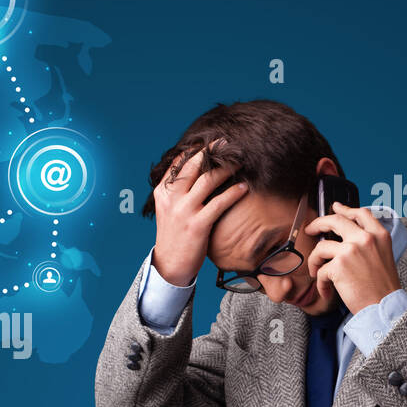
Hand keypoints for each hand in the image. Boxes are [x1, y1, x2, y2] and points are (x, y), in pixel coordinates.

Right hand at [150, 142, 250, 285]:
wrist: (170, 265)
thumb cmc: (174, 236)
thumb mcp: (168, 210)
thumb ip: (176, 191)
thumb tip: (192, 171)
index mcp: (162, 193)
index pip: (178, 163)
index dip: (195, 150)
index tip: (209, 141)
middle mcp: (171, 199)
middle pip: (193, 166)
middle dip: (211, 152)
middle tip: (226, 142)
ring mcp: (184, 211)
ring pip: (207, 181)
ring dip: (226, 168)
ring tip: (239, 161)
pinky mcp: (197, 224)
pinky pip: (219, 203)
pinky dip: (233, 192)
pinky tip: (244, 186)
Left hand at [303, 202, 401, 313]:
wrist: (384, 307)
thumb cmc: (382, 287)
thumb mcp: (383, 256)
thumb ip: (368, 243)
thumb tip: (347, 237)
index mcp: (379, 235)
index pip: (360, 213)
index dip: (345, 209)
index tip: (335, 207)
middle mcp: (365, 238)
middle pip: (335, 220)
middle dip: (318, 223)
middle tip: (310, 230)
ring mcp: (351, 250)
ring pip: (321, 247)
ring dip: (314, 261)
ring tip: (316, 273)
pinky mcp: (338, 266)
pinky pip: (321, 271)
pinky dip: (321, 283)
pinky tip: (327, 291)